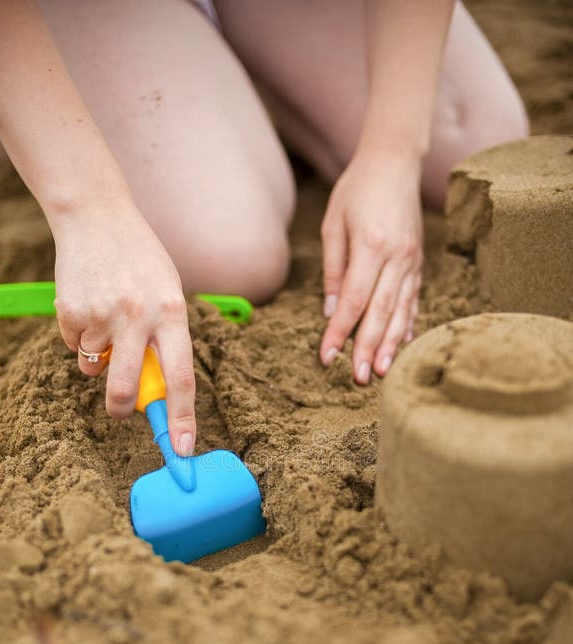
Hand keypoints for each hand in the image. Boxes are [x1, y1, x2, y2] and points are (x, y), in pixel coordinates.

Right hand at [52, 198, 195, 454]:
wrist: (97, 217)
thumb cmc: (141, 262)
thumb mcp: (167, 295)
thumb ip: (166, 339)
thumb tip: (155, 393)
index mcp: (172, 313)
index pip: (181, 378)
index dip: (183, 418)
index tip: (183, 450)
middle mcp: (139, 316)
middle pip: (125, 388)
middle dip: (120, 408)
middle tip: (119, 409)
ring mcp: (102, 313)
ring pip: (93, 367)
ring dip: (96, 359)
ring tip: (104, 323)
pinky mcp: (71, 310)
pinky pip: (73, 345)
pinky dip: (79, 335)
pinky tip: (88, 304)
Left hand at [320, 152, 421, 382]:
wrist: (394, 162)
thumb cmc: (356, 190)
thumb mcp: (333, 225)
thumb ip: (333, 269)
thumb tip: (329, 312)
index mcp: (372, 245)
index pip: (354, 299)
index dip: (340, 331)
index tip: (328, 356)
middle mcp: (397, 257)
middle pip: (381, 312)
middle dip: (367, 348)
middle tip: (357, 379)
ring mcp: (412, 261)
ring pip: (401, 311)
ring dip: (389, 345)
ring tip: (379, 372)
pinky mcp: (418, 263)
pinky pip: (413, 300)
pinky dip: (406, 325)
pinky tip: (399, 346)